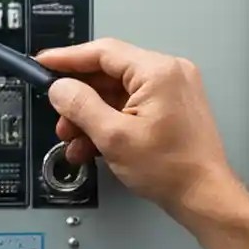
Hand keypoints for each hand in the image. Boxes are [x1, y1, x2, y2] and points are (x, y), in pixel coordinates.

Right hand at [37, 38, 235, 211]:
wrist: (204, 196)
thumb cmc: (174, 169)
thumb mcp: (114, 137)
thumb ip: (81, 107)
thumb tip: (60, 88)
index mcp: (158, 72)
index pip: (102, 52)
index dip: (67, 58)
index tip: (44, 63)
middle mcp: (169, 74)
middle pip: (108, 74)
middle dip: (79, 99)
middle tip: (60, 117)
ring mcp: (172, 91)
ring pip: (117, 93)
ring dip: (91, 116)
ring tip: (75, 140)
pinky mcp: (171, 109)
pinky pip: (131, 107)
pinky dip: (110, 123)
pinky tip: (94, 144)